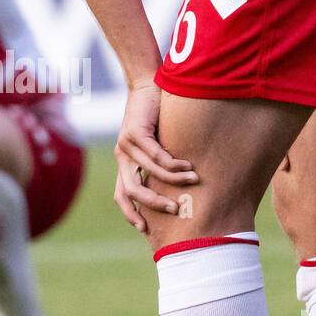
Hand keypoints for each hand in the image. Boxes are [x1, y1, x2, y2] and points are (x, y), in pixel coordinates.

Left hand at [114, 81, 197, 232]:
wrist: (147, 85)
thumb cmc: (156, 117)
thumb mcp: (156, 144)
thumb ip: (161, 164)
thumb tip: (182, 186)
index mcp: (124, 163)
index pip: (121, 195)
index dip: (130, 213)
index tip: (144, 229)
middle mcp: (121, 157)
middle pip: (132, 190)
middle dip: (153, 204)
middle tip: (174, 210)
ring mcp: (125, 145)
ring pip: (150, 172)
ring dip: (173, 180)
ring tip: (194, 180)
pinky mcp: (134, 132)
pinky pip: (155, 155)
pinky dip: (172, 163)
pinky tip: (186, 165)